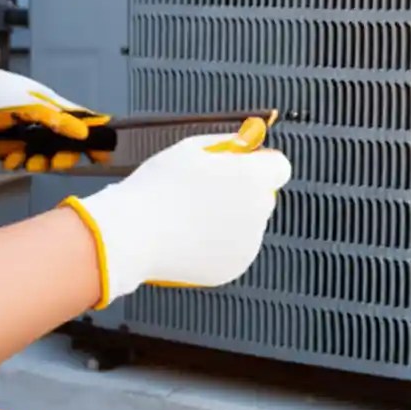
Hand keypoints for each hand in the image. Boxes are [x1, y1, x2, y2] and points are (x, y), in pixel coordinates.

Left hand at [0, 52, 110, 171]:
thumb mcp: (27, 106)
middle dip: (63, 156)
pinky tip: (8, 160)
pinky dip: (16, 162)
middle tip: (56, 163)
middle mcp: (41, 120)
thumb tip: (85, 132)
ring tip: (24, 161)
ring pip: (42, 154)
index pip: (82, 123)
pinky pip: (20, 158)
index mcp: (52, 106)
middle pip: (64, 144)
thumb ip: (57, 120)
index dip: (94, 140)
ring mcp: (24, 133)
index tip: (101, 156)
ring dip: (38, 161)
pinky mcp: (6, 144)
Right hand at [59, 115, 290, 308]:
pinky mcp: (235, 266)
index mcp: (252, 177)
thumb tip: (247, 143)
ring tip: (191, 217)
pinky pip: (235, 249)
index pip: (280, 167)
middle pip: (264, 196)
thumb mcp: (191, 148)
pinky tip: (191, 237)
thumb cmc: (156, 188)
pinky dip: (221, 244)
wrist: (130, 235)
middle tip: (206, 193)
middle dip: (245, 192)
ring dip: (232, 219)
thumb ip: (228, 144)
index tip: (242, 165)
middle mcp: (258, 211)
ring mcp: (249, 243)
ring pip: (249, 224)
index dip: (261, 164)